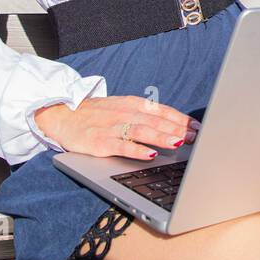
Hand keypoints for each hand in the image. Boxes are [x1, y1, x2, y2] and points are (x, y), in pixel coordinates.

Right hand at [34, 95, 200, 159]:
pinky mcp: (98, 142)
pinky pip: (121, 146)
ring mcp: (111, 127)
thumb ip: (143, 116)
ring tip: (179, 143)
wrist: (61, 113)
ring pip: (141, 131)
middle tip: (196, 137)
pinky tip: (150, 154)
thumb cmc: (96, 114)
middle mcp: (124, 113)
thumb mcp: (121, 109)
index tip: (198, 128)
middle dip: (178, 129)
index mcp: (132, 104)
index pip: (162, 111)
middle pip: (155, 121)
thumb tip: (173, 127)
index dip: (181, 119)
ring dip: (162, 136)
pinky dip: (136, 150)